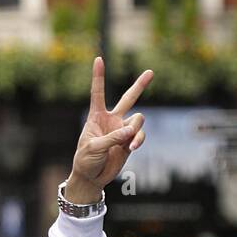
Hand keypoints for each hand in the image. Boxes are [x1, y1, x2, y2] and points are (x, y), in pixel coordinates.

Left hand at [66, 57, 152, 203]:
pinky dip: (138, 139)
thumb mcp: (94, 148)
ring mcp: (122, 131)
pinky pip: (140, 135)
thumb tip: (131, 130)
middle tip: (150, 72)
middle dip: (139, 86)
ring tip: (130, 142)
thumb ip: (112, 138)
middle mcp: (111, 120)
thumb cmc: (86, 160)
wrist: (91, 178)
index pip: (98, 93)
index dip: (98, 77)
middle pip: (128, 99)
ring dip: (135, 129)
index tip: (98, 58)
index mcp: (96, 117)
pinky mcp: (130, 142)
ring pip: (138, 119)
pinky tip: (133, 146)